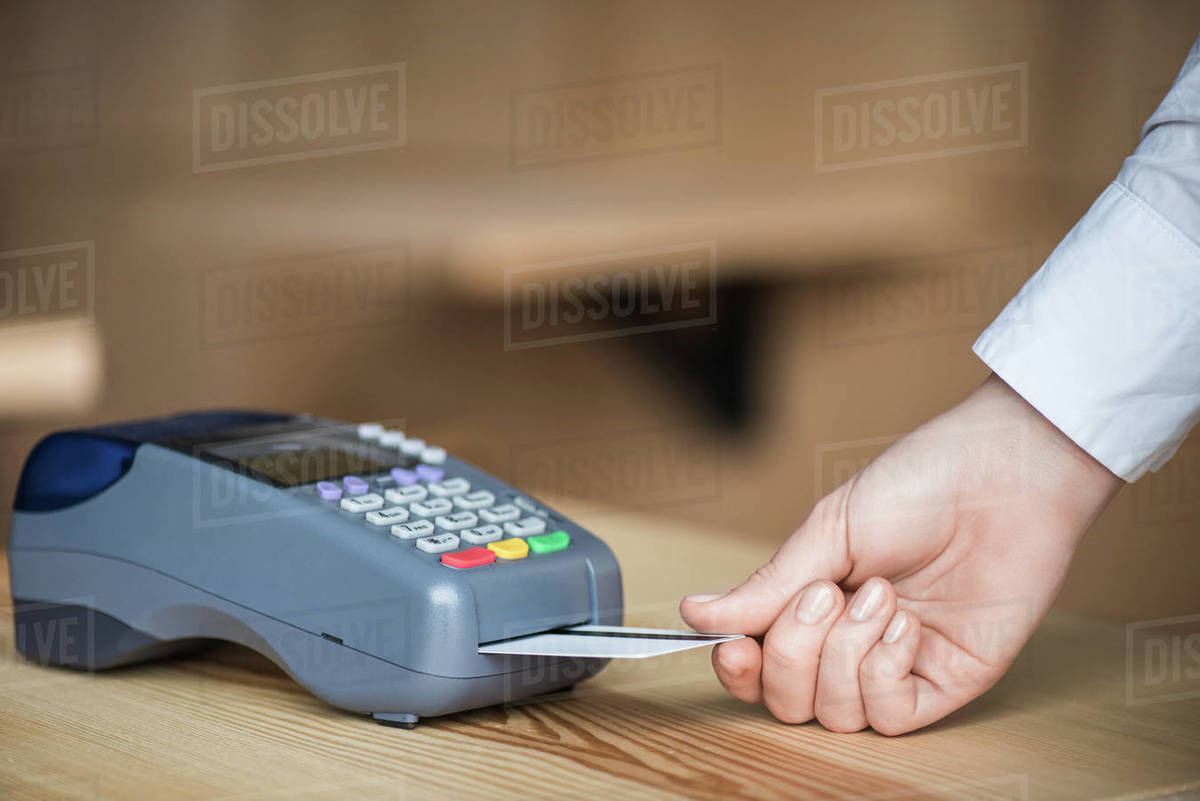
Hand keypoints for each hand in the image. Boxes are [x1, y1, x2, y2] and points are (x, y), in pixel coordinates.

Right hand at [680, 375, 1121, 733]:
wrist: (1001, 477)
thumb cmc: (919, 486)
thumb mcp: (827, 531)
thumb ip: (766, 584)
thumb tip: (695, 614)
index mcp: (813, 603)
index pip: (757, 664)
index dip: (738, 668)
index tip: (732, 646)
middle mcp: (848, 643)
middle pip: (786, 699)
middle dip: (792, 652)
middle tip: (824, 593)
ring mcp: (895, 667)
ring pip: (832, 713)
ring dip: (844, 653)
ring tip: (879, 595)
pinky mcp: (944, 683)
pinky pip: (887, 716)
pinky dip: (882, 670)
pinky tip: (904, 623)